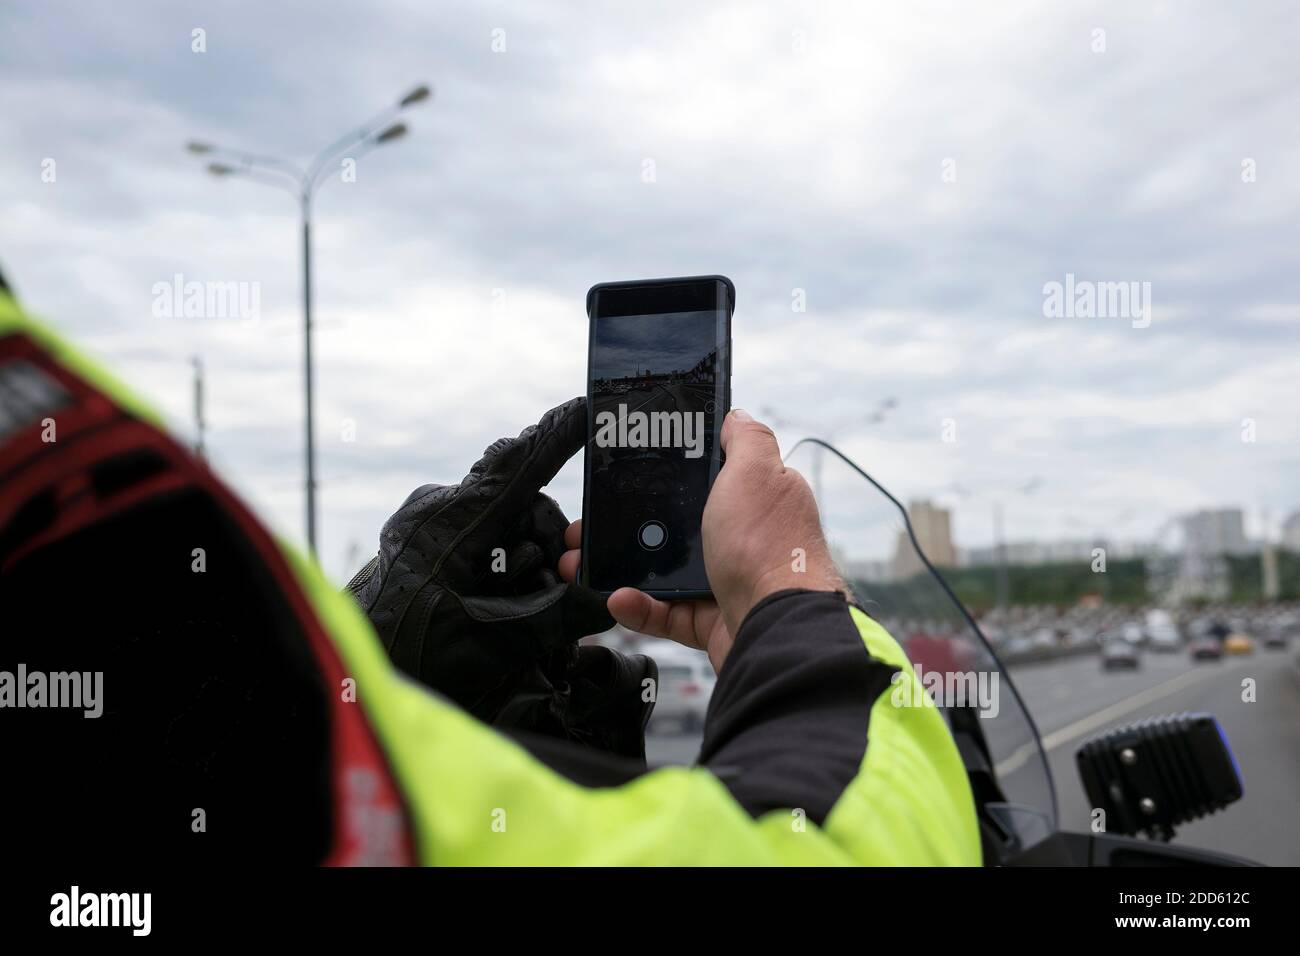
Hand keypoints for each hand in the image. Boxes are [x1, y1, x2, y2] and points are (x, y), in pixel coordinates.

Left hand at [349, 398, 654, 753]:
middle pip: (523, 507)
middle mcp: (437, 510)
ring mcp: (426, 523)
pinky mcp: (422, 539)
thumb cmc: (409, 661)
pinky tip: (490, 606)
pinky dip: (497, 567)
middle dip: (546, 549)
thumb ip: (558, 617)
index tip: (590, 409)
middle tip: (549, 594)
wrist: (354, 678)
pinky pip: (479, 537)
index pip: (518, 464)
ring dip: (522, 566)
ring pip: (506, 525)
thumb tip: (607, 598)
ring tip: (504, 614)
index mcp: (451, 524)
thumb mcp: (494, 644)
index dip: (559, 434)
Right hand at [559, 408, 843, 671]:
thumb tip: (735, 415)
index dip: (666, 475)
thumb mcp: (756, 470)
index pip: (705, 478)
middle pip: (676, 526)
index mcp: (753, 498)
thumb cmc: (768, 545)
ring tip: (582, 562)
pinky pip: (664, 612)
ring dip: (620, 566)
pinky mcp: (711, 621)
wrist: (776, 625)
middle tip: (589, 523)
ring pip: (662, 570)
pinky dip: (637, 606)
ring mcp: (727, 580)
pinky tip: (616, 596)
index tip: (627, 474)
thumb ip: (746, 438)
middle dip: (628, 524)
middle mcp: (743, 538)